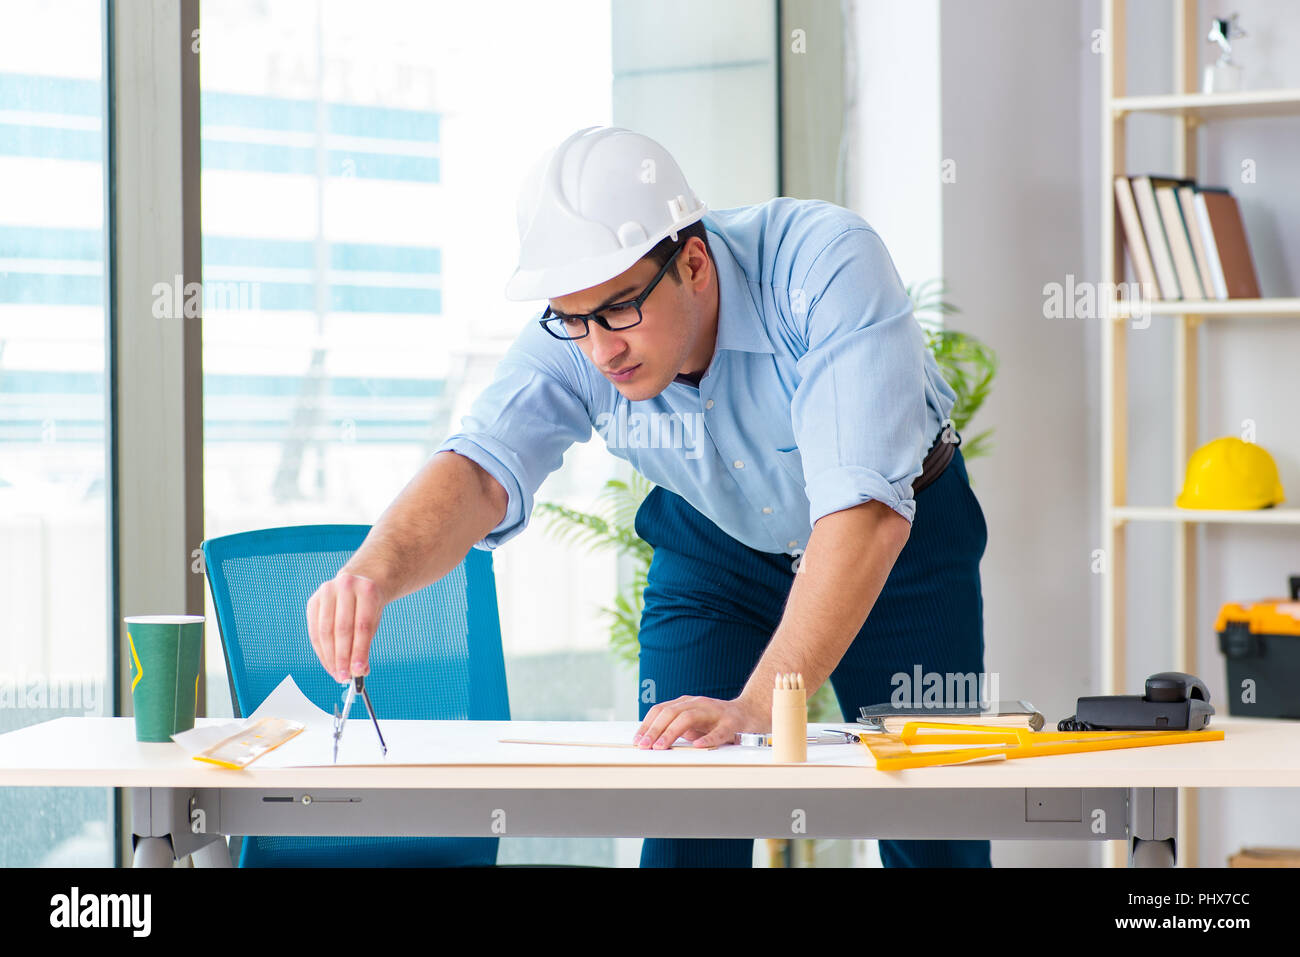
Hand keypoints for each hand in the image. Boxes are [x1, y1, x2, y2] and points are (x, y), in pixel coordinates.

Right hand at [306, 571, 387, 682]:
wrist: (358, 582)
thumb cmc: (368, 606)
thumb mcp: (375, 620)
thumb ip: (366, 644)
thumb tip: (359, 671)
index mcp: (367, 590)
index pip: (362, 626)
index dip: (359, 651)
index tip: (358, 672)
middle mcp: (346, 586)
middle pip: (342, 629)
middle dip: (343, 657)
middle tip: (345, 677)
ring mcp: (327, 591)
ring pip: (325, 631)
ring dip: (330, 657)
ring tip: (337, 674)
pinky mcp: (314, 600)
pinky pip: (314, 630)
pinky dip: (320, 650)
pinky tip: (328, 663)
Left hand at [633, 694, 768, 749]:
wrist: (751, 713)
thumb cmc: (718, 720)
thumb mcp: (694, 723)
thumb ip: (676, 729)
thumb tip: (653, 741)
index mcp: (687, 703)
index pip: (661, 710)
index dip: (647, 724)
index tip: (637, 740)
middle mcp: (698, 703)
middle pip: (671, 713)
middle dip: (654, 729)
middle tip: (644, 746)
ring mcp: (715, 711)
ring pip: (689, 718)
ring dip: (671, 733)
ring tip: (660, 746)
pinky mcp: (731, 723)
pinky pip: (718, 731)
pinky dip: (707, 738)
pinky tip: (697, 746)